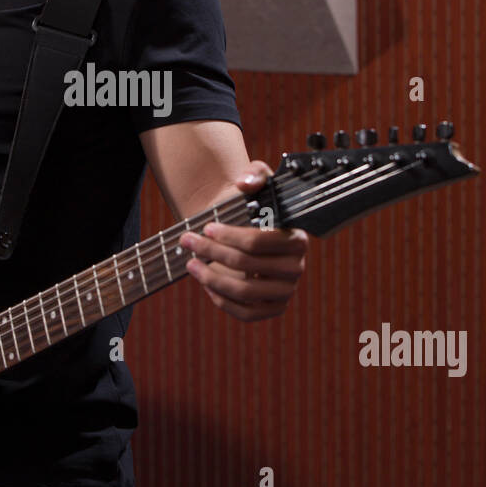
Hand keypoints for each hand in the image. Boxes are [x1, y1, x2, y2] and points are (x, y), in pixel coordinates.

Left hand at [178, 161, 308, 321]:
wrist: (243, 227)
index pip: (258, 242)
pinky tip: (205, 283)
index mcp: (297, 239)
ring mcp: (286, 291)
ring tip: (190, 263)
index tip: (206, 228)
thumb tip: (246, 184)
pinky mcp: (273, 309)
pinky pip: (246, 313)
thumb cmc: (249, 205)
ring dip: (210, 278)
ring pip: (244, 291)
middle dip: (211, 252)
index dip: (228, 236)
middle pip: (247, 266)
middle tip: (188, 241)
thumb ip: (254, 173)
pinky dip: (221, 300)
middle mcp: (296, 268)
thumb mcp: (254, 180)